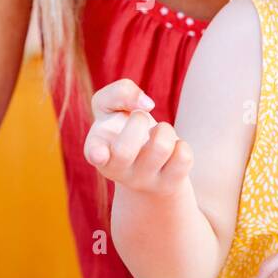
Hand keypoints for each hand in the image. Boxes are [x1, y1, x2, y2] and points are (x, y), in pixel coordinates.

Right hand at [83, 78, 192, 195]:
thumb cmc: (123, 128)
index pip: (93, 153)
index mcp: (97, 147)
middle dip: (140, 121)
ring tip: (160, 133)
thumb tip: (146, 103)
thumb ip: (120, 92)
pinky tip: (171, 152)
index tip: (100, 154)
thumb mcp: (112, 106)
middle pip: (126, 149)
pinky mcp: (167, 185)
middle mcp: (117, 170)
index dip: (96, 153)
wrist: (146, 166)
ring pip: (161, 146)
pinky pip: (184, 157)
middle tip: (141, 118)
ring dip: (165, 129)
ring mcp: (142, 181)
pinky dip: (182, 145)